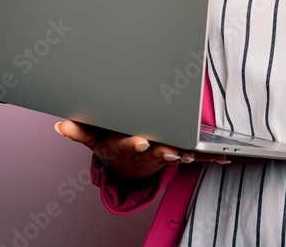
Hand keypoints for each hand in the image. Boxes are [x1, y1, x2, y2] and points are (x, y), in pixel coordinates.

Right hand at [53, 120, 228, 180]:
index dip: (135, 144)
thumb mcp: (92, 136)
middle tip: (173, 152)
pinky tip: (225, 157)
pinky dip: (210, 156)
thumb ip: (79, 130)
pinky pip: (195, 155)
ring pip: (176, 153)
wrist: (128, 160)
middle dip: (164, 151)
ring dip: (185, 155)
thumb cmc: (111, 141)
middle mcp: (146, 150)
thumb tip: (61, 125)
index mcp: (125, 144)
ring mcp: (162, 152)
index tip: (141, 141)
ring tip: (194, 155)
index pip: (129, 144)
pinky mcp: (177, 151)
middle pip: (156, 151)